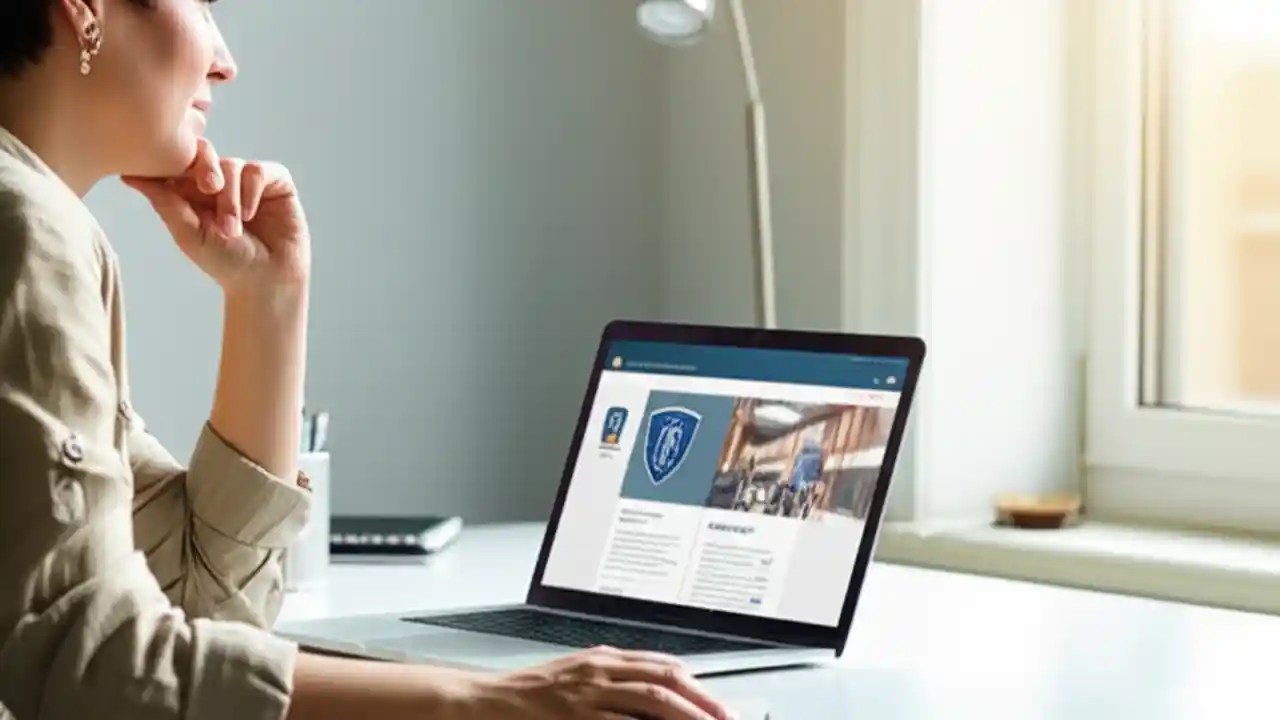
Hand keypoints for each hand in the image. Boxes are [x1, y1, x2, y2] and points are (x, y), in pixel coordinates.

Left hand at [123, 137, 310, 297]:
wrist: (267, 280)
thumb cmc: (226, 263)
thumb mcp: (188, 234)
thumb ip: (165, 202)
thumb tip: (128, 175)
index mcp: (193, 191)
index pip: (179, 161)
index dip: (176, 163)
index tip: (173, 182)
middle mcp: (221, 181)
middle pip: (204, 152)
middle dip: (204, 170)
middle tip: (207, 190)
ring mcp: (248, 180)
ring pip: (232, 165)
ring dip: (230, 197)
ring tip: (233, 228)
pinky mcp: (276, 181)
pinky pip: (258, 170)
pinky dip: (252, 192)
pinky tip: (251, 216)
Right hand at [457, 646, 735, 719]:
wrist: (482, 701)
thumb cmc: (526, 693)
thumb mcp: (574, 672)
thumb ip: (612, 675)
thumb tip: (656, 680)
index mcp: (602, 659)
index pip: (662, 667)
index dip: (696, 686)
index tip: (719, 704)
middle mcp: (599, 671)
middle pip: (664, 681)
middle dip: (701, 701)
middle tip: (726, 718)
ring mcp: (587, 695)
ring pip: (649, 700)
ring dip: (684, 715)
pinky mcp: (574, 717)